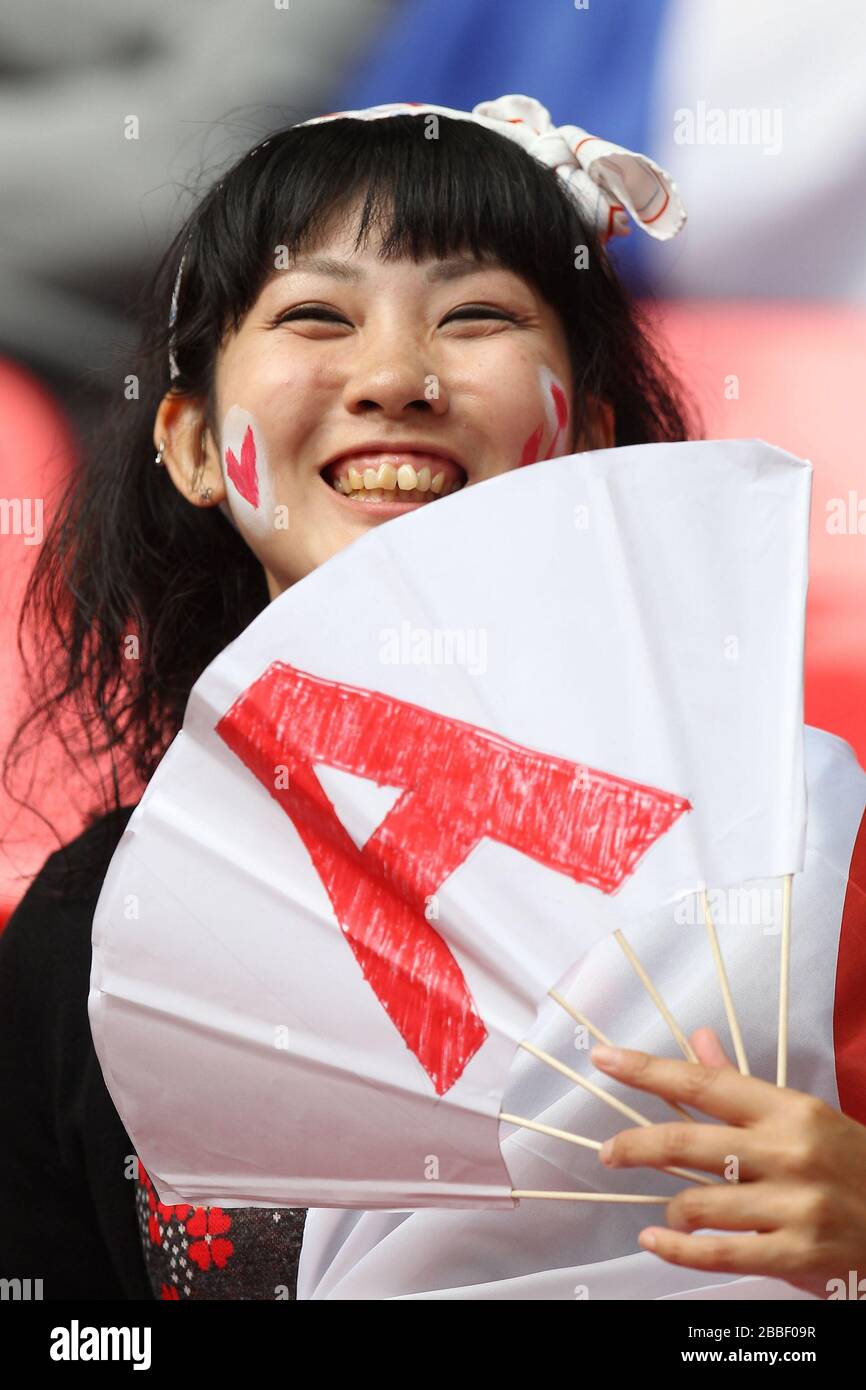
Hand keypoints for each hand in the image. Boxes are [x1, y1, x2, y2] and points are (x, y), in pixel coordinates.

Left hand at [590, 1029, 865, 1298]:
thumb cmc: (851, 1164)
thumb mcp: (805, 1116)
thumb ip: (743, 1084)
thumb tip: (701, 1040)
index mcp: (788, 1110)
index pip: (705, 1081)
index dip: (648, 1069)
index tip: (606, 1059)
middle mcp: (788, 1153)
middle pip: (688, 1141)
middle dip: (636, 1145)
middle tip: (608, 1152)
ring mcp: (793, 1206)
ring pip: (697, 1202)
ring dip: (672, 1208)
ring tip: (672, 1210)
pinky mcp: (795, 1255)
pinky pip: (717, 1253)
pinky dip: (676, 1250)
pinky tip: (656, 1240)